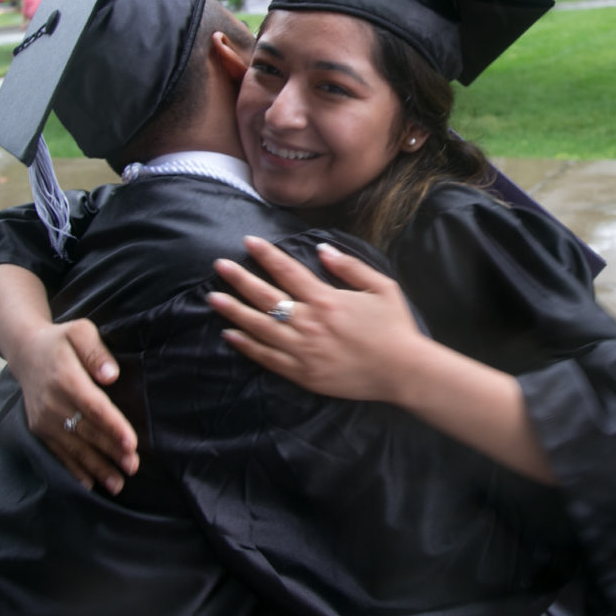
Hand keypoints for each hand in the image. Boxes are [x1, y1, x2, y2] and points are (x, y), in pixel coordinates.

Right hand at [8, 318, 138, 493]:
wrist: (25, 352)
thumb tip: (111, 375)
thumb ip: (96, 351)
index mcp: (65, 378)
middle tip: (132, 467)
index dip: (113, 426)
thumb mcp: (80, 332)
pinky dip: (74, 470)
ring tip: (117, 484)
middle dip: (110, 452)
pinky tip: (90, 484)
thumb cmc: (61, 341)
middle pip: (86, 431)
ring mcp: (44, 420)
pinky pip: (58, 453)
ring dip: (96, 467)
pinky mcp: (39, 430)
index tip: (132, 443)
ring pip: (74, 447)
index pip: (93, 406)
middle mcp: (52, 403)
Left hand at [207, 236, 422, 402]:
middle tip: (219, 266)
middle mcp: (309, 323)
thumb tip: (321, 248)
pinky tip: (230, 335)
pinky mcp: (302, 374)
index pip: (287, 271)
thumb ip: (350, 267)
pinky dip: (246, 346)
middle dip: (239, 279)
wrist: (402, 372)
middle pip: (265, 297)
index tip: (248, 241)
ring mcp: (303, 350)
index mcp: (326, 299)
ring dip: (234, 311)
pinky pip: (266, 358)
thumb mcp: (381, 288)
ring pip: (259, 327)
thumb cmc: (394, 327)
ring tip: (213, 299)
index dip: (266, 254)